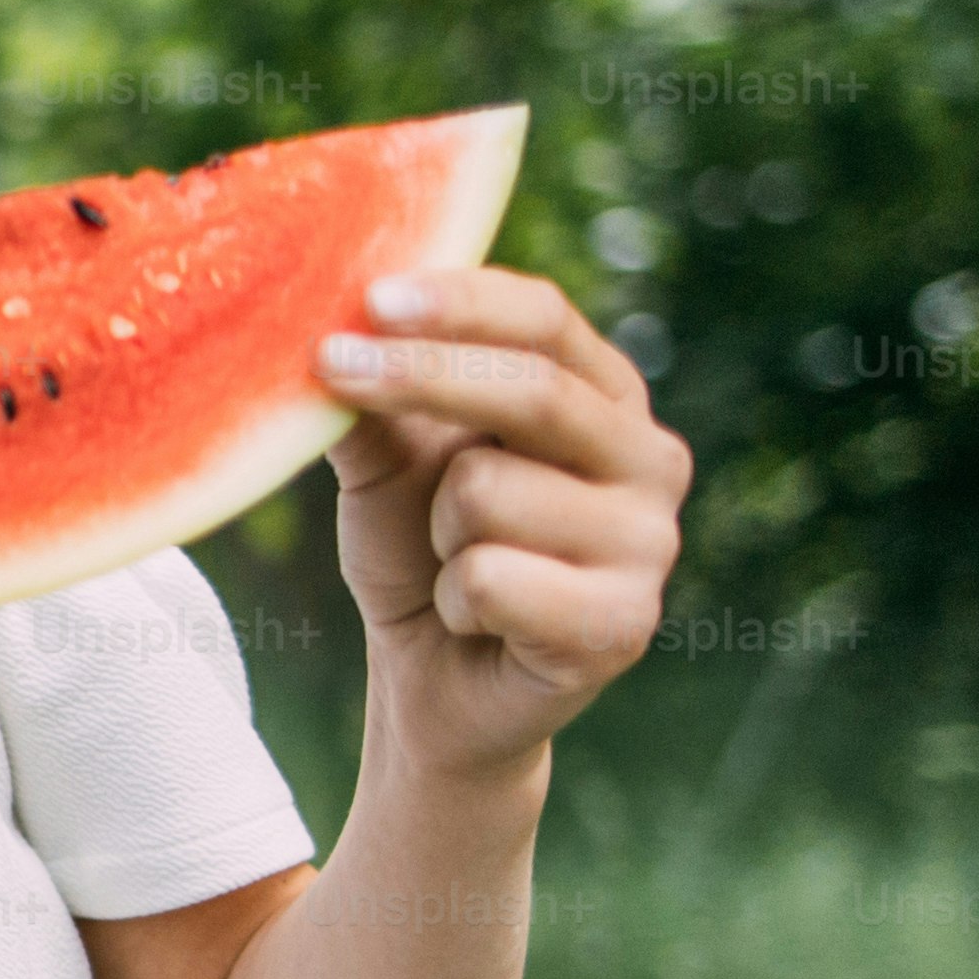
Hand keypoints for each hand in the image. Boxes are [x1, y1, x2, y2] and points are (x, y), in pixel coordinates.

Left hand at [316, 267, 690, 782]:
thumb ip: (375, 396)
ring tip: (452, 563)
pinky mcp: (624, 623)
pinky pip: (490, 580)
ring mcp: (649, 543)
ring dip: (435, 532)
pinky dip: (454, 601)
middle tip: (329, 366)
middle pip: (533, 390)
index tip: (370, 296)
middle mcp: (648, 457)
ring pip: (489, 493)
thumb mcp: (387, 459)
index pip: (545, 319)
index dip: (459, 302)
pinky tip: (476, 620)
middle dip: (419, 378)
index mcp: (606, 395)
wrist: (434, 682)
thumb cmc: (419, 549)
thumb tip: (331, 320)